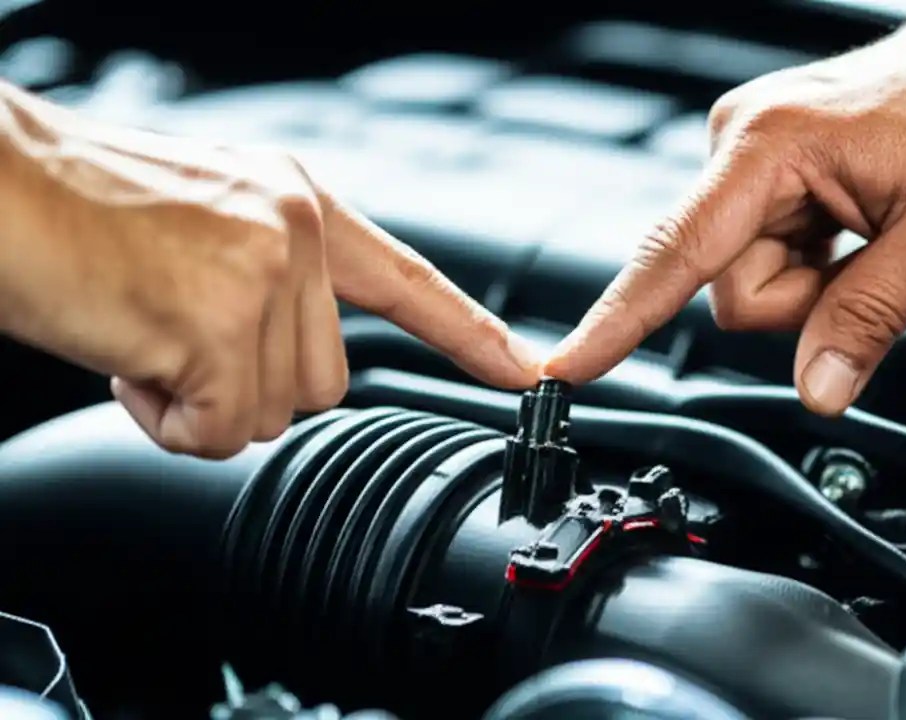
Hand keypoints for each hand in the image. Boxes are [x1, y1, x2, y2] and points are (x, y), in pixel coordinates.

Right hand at [0, 85, 539, 457]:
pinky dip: (166, 420)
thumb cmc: (77, 207)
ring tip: (141, 338)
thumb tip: (286, 358)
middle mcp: (294, 233)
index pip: (408, 281)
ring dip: (201, 403)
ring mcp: (263, 276)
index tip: (526, 371)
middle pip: (324, 383)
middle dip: (245, 387)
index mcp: (297, 203)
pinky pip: (217, 431)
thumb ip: (268, 279)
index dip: (470, 335)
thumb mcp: (204, 222)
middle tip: (170, 341)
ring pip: (272, 413)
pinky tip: (127, 358)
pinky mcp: (219, 325)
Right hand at [546, 0, 905, 414]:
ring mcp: (747, 157)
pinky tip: (851, 224)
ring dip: (810, 282)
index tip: (566, 367)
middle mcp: (740, 145)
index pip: (675, 254)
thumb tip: (817, 393)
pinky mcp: (761, 171)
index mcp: (771, 147)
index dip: (618, 321)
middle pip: (726, 286)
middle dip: (800, 300)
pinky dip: (810, 262)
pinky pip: (762, 255)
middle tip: (869, 256)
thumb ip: (870, 317)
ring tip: (866, 233)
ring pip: (745, 279)